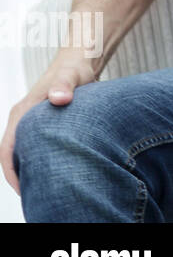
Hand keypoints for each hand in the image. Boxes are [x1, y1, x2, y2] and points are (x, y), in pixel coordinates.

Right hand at [2, 53, 97, 193]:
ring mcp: (33, 122)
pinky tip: (58, 172)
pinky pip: (38, 147)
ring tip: (46, 189)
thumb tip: (58, 98)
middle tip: (37, 196)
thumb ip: (65, 85)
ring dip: (32, 169)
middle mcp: (23, 120)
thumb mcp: (71, 75)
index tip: (22, 188)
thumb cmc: (74, 67)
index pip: (7, 147)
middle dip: (21, 176)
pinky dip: (43, 160)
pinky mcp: (45, 124)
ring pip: (25, 152)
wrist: (81, 60)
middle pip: (13, 155)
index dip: (11, 170)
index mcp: (22, 113)